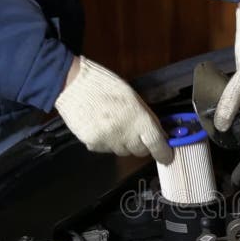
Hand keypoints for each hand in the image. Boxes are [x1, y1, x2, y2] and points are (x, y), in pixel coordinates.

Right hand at [55, 56, 172, 163]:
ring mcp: (108, 141)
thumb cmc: (104, 85)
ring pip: (123, 151)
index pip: (157, 144)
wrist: (72, 84)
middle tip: (135, 131)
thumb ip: (147, 117)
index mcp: (139, 118)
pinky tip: (101, 127)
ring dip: (124, 143)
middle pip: (140, 151)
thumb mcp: (133, 97)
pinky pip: (107, 149)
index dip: (164, 153)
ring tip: (114, 124)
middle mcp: (125, 134)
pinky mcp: (93, 145)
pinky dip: (107, 142)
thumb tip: (159, 134)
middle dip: (142, 144)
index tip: (166, 156)